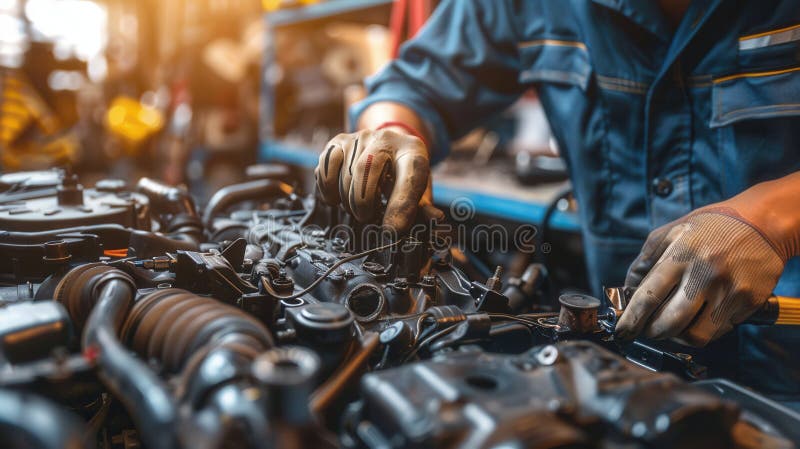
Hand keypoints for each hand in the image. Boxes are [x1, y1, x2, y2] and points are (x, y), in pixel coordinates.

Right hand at [314, 128, 441, 230]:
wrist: (388, 146)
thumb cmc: (404, 175)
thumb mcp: (419, 189)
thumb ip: (424, 206)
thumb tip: (435, 219)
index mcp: (413, 152)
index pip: (409, 176)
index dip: (400, 206)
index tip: (391, 231)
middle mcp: (387, 139)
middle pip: (367, 168)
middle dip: (363, 201)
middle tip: (365, 217)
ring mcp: (361, 137)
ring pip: (345, 172)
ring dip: (347, 199)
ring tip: (356, 208)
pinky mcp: (339, 141)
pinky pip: (326, 165)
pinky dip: (327, 188)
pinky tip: (335, 198)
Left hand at [615, 210, 785, 345]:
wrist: (762, 222)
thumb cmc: (710, 227)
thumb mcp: (670, 233)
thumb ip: (644, 262)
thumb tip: (627, 293)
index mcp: (680, 256)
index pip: (648, 297)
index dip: (631, 320)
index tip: (622, 332)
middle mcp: (705, 275)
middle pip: (669, 324)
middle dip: (652, 332)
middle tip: (648, 329)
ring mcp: (729, 291)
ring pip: (694, 336)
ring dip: (677, 337)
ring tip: (673, 325)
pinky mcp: (748, 303)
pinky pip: (718, 331)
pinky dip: (702, 330)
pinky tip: (699, 316)